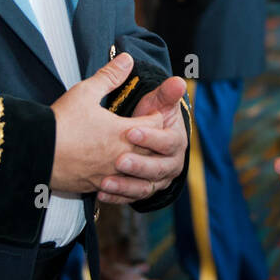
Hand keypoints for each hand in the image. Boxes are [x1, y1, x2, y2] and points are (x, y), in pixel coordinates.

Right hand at [50, 54, 181, 201]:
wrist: (34, 152)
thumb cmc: (60, 122)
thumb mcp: (85, 92)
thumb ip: (109, 76)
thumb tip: (127, 58)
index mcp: (123, 131)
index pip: (156, 124)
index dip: (157, 116)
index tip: (154, 111)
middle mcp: (121, 155)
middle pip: (152, 150)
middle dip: (155, 141)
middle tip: (152, 133)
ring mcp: (109, 174)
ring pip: (138, 173)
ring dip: (141, 164)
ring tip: (138, 155)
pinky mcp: (95, 186)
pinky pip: (119, 187)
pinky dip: (123, 180)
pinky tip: (118, 174)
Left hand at [97, 75, 188, 204]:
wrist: (147, 138)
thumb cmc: (151, 116)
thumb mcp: (158, 103)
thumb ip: (165, 93)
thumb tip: (178, 81)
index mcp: (176, 142)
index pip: (167, 142)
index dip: (150, 138)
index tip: (130, 132)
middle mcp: (171, 164)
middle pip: (157, 169)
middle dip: (138, 165)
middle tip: (118, 160)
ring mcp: (157, 181)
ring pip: (144, 188)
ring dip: (124, 186)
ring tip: (104, 182)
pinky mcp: (142, 191)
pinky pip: (130, 198)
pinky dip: (116, 197)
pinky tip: (100, 192)